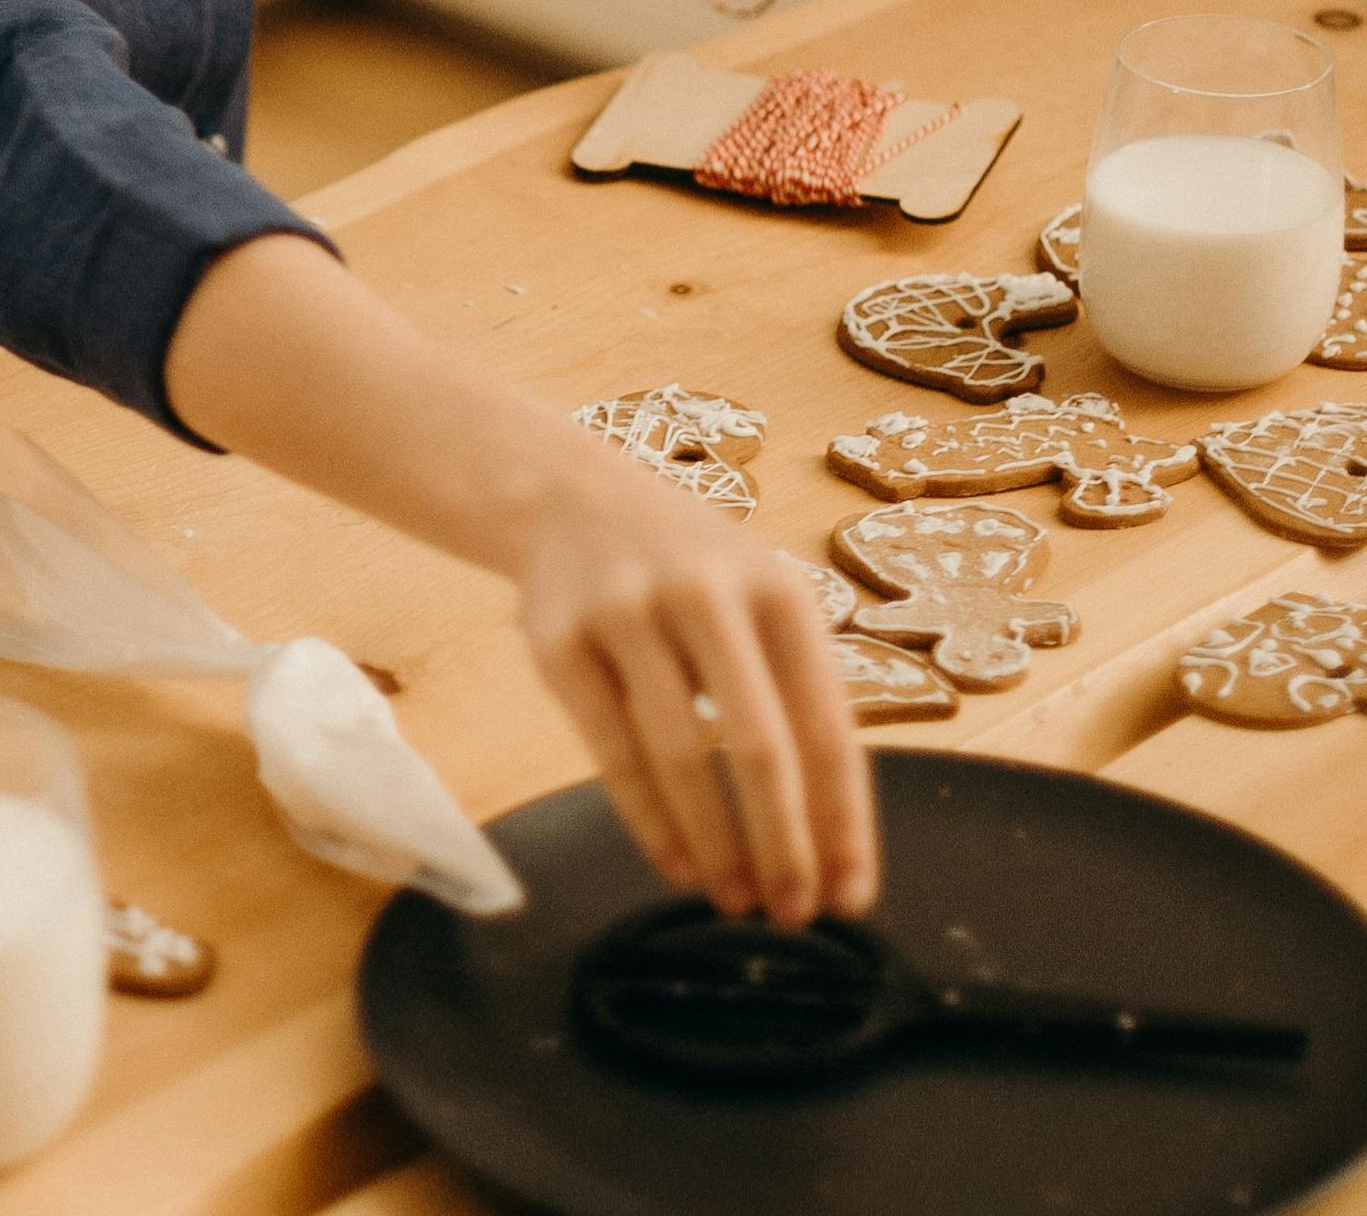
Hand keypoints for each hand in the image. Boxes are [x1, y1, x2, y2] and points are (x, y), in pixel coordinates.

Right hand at [515, 460, 875, 926]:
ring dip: (715, 844)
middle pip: (759, 745)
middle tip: (792, 913)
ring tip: (733, 899)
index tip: (850, 897)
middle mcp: (708, 593)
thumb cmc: (692, 574)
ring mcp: (628, 612)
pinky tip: (676, 863)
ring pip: (680, 755)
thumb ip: (796, 695)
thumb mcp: (760, 601)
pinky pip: (611, 751)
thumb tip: (834, 840)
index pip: (827, 725)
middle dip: (782, 844)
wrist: (571, 498)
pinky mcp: (562, 641)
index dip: (842, 821)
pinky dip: (650, 821)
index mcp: (778, 590)